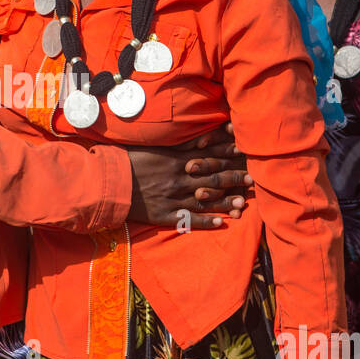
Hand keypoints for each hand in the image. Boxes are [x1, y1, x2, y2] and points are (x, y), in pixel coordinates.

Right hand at [125, 124, 248, 229]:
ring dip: (226, 201)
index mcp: (175, 159)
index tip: (244, 150)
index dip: (226, 152)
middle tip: (252, 178)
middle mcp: (178, 178)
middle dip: (233, 177)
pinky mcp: (165, 214)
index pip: (207, 154)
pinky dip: (206, 221)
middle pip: (211, 177)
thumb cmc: (127, 161)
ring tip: (244, 203)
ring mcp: (173, 197)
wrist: (107, 182)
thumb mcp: (151, 146)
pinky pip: (189, 219)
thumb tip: (192, 135)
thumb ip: (173, 143)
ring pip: (206, 199)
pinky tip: (222, 223)